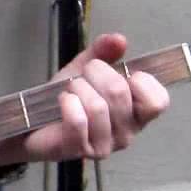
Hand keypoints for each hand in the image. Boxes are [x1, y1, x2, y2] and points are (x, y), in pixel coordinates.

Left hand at [0, 33, 169, 164]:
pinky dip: (67, 103)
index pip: (158, 101)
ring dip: (77, 89)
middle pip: (120, 93)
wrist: (32, 122)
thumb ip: (103, 53)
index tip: (120, 73)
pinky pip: (78, 121)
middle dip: (95, 74)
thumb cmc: (66, 99)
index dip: (141, 80)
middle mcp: (126, 133)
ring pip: (98, 106)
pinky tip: (62, 102)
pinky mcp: (80, 151)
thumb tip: (119, 39)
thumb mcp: (84, 70)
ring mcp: (105, 145)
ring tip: (69, 92)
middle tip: (82, 78)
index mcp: (136, 114)